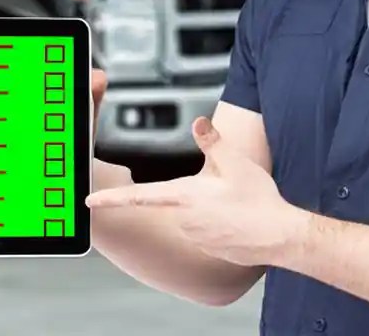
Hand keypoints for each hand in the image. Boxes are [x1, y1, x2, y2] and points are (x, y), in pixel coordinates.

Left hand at [85, 116, 307, 266]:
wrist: (280, 237)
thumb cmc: (258, 200)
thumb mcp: (234, 164)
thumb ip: (213, 141)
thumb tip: (198, 122)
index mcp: (183, 196)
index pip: (138, 197)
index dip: (111, 199)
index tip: (89, 202)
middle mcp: (183, 218)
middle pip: (176, 199)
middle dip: (194, 192)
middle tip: (226, 192)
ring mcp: (194, 235)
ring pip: (191, 214)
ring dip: (207, 208)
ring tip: (235, 205)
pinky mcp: (207, 247)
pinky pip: (204, 229)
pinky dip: (217, 223)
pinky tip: (237, 220)